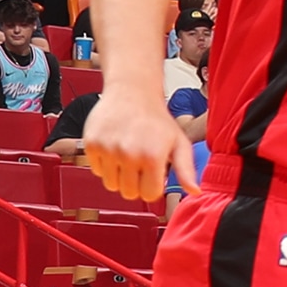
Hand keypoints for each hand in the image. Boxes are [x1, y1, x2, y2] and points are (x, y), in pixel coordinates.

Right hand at [81, 85, 195, 201]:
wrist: (132, 91)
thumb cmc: (156, 118)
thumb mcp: (179, 142)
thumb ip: (186, 170)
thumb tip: (195, 192)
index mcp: (152, 156)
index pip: (149, 195)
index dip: (152, 186)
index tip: (153, 174)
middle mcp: (128, 154)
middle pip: (128, 193)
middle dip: (136, 183)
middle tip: (140, 163)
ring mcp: (108, 149)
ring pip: (111, 185)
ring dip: (119, 175)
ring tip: (127, 155)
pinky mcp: (91, 144)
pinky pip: (96, 171)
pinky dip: (105, 164)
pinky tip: (114, 147)